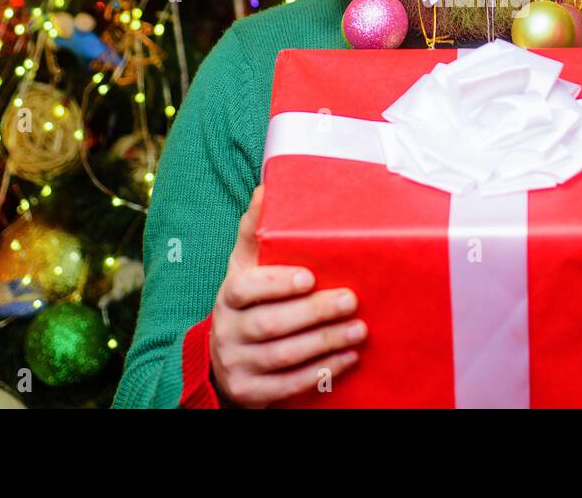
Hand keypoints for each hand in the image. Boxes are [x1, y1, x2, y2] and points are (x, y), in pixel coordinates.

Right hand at [208, 184, 364, 407]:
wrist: (223, 360)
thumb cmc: (246, 302)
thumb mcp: (244, 268)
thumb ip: (255, 232)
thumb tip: (266, 188)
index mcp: (229, 295)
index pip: (245, 288)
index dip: (276, 283)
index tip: (309, 277)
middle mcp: (228, 331)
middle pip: (271, 324)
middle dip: (314, 313)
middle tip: (351, 300)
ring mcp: (238, 364)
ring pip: (283, 356)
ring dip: (324, 343)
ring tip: (358, 330)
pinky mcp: (251, 393)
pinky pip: (288, 386)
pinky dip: (321, 372)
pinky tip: (348, 359)